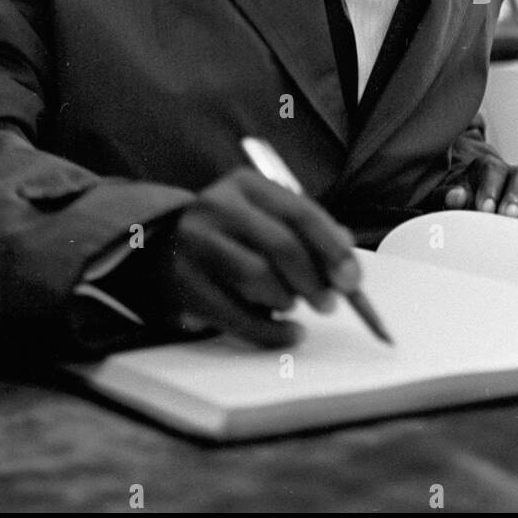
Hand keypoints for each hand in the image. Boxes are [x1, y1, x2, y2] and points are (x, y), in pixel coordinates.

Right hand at [141, 168, 360, 347]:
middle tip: (329, 304)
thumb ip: (311, 233)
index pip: (301, 212)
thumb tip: (347, 259)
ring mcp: (195, 242)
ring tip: (291, 305)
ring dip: (287, 300)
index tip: (353, 282)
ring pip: (257, 276)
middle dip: (313, 280)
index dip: (332, 249)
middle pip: (280, 244)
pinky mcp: (183, 282)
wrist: (165, 250)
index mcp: (246, 184)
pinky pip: (236, 315)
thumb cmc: (236, 237)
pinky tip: (290, 333)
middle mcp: (217, 205)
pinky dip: (271, 331)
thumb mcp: (271, 221)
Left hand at [440, 156, 517, 222]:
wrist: (477, 216)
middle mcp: (514, 177)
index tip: (484, 210)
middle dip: (516, 195)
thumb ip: (447, 197)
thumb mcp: (446, 200)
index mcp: (488, 170)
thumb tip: (457, 196)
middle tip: (509, 215)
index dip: (490, 188)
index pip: (492, 171)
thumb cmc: (461, 206)